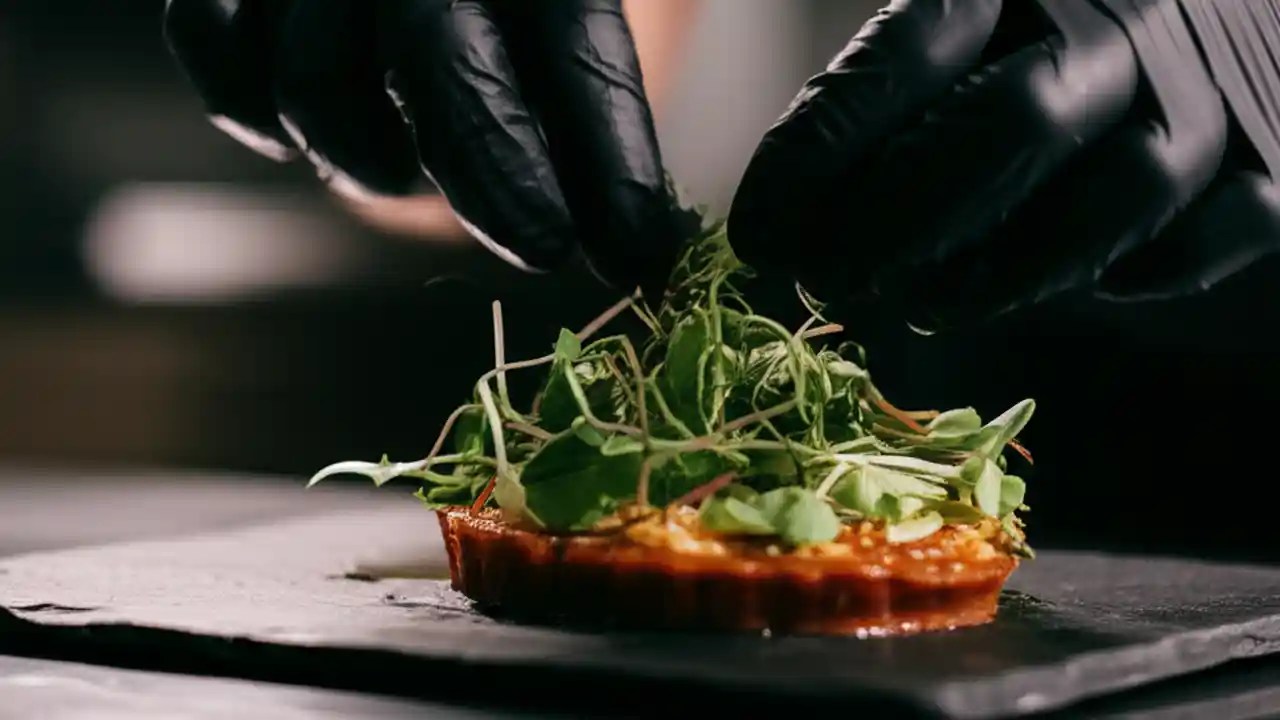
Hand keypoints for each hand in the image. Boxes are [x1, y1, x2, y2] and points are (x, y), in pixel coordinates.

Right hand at [163, 0, 683, 292]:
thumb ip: (580, 92)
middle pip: (442, 57)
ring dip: (364, 158)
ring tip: (397, 172)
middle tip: (541, 248)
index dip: (606, 157)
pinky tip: (295, 132)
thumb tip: (635, 239)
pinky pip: (213, 49)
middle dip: (493, 171)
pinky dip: (251, 109)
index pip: (575, 52)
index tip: (634, 251)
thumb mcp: (553, 14)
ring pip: (315, 80)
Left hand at [728, 0, 1279, 330]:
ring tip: (918, 307)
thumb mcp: (966, 21)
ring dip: (999, 274)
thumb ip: (882, 88)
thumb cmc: (1049, 38)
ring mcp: (1204, 93)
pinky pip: (1207, 237)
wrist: (1224, 12)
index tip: (760, 232)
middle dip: (898, 224)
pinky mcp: (1269, 169)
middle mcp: (1121, 15)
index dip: (823, 150)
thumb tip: (783, 219)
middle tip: (828, 283)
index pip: (908, 52)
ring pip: (1108, 199)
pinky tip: (1075, 288)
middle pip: (1002, 128)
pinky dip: (1138, 275)